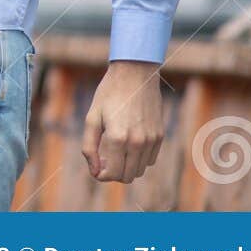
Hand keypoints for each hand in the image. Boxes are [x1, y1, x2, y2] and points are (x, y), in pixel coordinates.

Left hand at [81, 60, 164, 182]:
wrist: (135, 74)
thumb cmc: (109, 94)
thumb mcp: (92, 118)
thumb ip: (90, 147)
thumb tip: (94, 171)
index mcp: (118, 138)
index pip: (113, 174)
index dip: (101, 175)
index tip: (96, 168)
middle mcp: (138, 142)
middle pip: (127, 176)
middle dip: (113, 173)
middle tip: (103, 159)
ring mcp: (152, 140)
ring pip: (140, 170)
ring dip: (126, 167)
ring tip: (114, 150)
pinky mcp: (160, 136)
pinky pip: (150, 159)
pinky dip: (139, 159)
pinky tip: (128, 144)